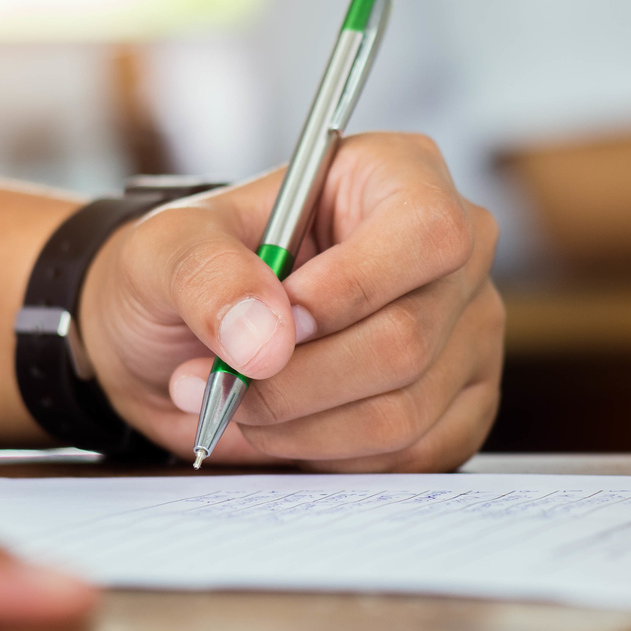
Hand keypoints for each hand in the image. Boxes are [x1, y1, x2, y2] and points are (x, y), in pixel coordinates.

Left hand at [80, 132, 503, 470]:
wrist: (174, 345)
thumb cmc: (185, 275)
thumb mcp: (164, 250)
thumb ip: (208, 276)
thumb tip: (263, 338)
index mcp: (399, 177)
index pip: (424, 232)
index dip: (351, 289)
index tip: (274, 326)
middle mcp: (453, 253)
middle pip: (409, 336)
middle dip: (298, 380)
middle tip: (219, 383)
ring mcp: (466, 333)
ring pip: (405, 409)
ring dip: (302, 425)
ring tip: (239, 404)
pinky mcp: (462, 404)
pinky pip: (411, 453)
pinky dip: (331, 454)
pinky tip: (289, 427)